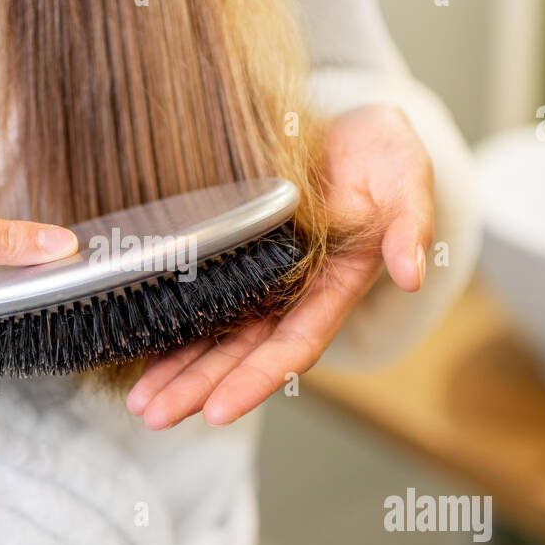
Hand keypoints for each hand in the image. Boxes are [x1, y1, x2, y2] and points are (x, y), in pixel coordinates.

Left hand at [126, 103, 433, 428]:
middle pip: (243, 354)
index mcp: (335, 286)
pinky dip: (167, 327)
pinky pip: (196, 301)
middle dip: (199, 388)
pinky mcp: (231, 258)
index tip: (219, 411)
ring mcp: (259, 281)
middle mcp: (293, 294)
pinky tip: (132, 346)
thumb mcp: (405, 175)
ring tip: (139, 405)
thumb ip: (411, 223)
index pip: (294, 346)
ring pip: (214, 336)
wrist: (349, 128)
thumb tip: (411, 273)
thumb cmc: (382, 154)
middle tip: (153, 416)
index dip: (257, 379)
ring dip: (177, 372)